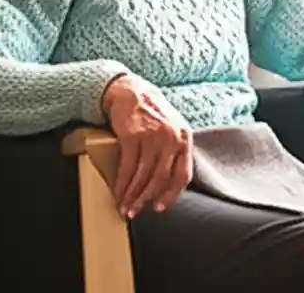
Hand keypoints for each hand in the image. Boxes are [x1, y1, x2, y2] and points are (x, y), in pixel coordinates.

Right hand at [101, 73, 192, 218]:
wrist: (131, 92)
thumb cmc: (152, 115)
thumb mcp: (172, 130)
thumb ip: (175, 152)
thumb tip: (169, 184)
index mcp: (184, 139)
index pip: (183, 175)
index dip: (170, 195)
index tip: (159, 207)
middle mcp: (171, 138)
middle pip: (161, 179)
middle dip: (146, 199)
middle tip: (136, 212)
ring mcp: (152, 137)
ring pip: (143, 176)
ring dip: (132, 195)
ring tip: (124, 208)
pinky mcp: (133, 136)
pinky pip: (128, 167)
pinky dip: (122, 184)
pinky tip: (118, 193)